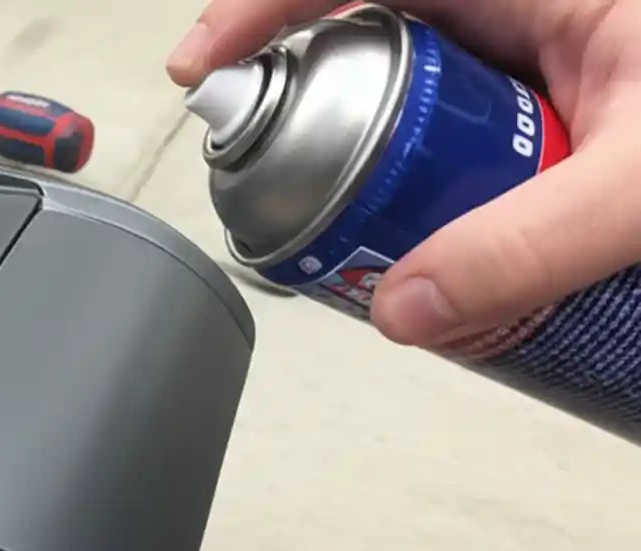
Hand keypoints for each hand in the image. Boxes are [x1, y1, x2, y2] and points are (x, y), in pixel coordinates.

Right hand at [166, 0, 640, 347]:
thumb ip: (526, 248)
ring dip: (370, 146)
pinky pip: (461, 119)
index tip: (202, 67)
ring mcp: (539, 41)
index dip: (261, 6)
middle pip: (369, 26)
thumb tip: (399, 310)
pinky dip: (431, 171)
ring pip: (413, 80)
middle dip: (307, 94)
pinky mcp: (558, 87)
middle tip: (278, 173)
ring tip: (353, 223)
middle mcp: (523, 2)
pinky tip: (436, 229)